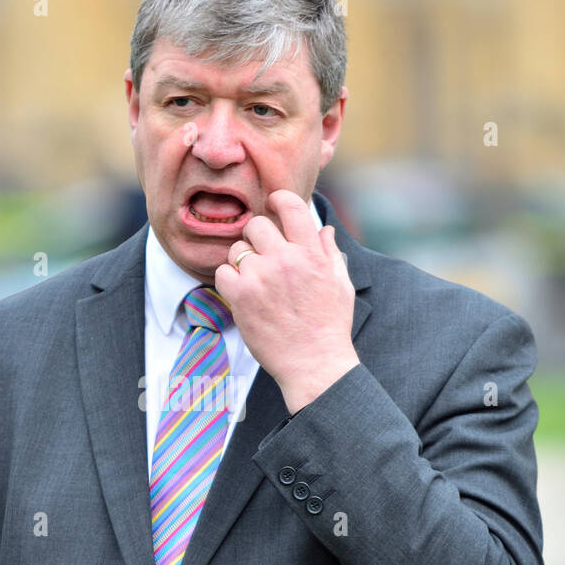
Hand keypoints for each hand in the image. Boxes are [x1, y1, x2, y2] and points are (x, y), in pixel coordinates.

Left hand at [214, 190, 359, 413]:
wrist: (314, 364)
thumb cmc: (330, 326)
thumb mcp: (341, 285)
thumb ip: (330, 253)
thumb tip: (324, 229)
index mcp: (311, 253)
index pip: (290, 205)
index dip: (278, 199)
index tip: (273, 205)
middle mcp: (285, 260)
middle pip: (256, 224)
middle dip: (257, 236)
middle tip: (262, 255)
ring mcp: (260, 277)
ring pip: (237, 249)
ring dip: (242, 261)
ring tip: (255, 281)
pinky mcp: (241, 297)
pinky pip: (222, 273)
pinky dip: (229, 281)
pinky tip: (242, 293)